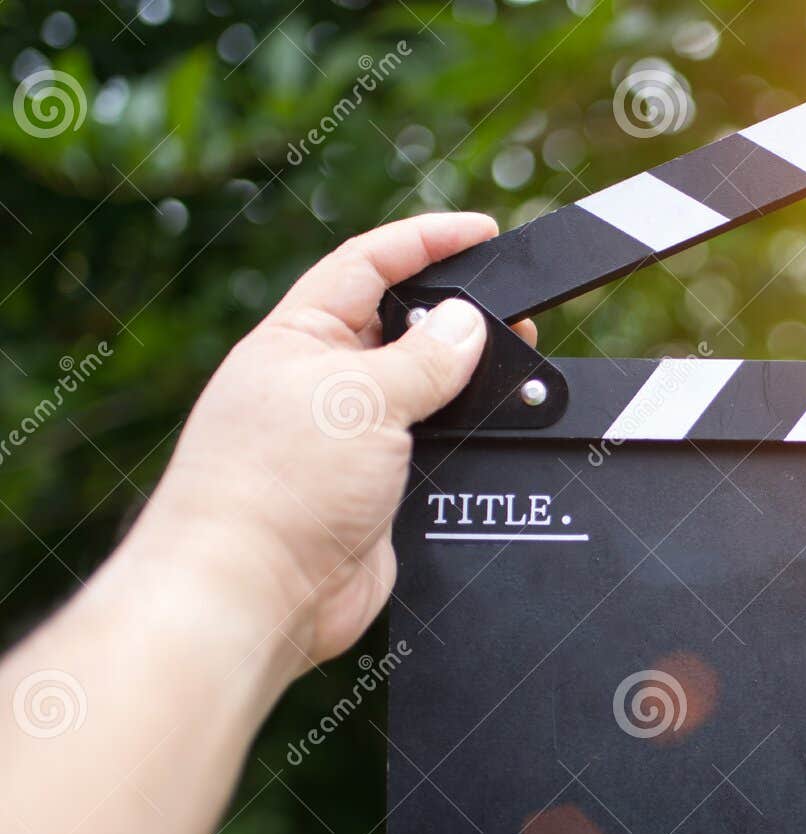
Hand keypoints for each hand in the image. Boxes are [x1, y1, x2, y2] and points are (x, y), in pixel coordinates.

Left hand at [134, 212, 534, 672]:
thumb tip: (469, 323)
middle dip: (458, 317)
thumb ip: (424, 359)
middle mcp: (320, 385)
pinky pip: (433, 452)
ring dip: (467, 383)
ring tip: (517, 372)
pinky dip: (466, 440)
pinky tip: (496, 433)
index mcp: (297, 339)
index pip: (367, 265)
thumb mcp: (359, 399)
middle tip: (516, 317)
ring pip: (424, 393)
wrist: (256, 594)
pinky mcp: (377, 496)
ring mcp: (349, 442)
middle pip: (402, 328)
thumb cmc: (276, 486)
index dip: (426, 241)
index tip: (484, 233)